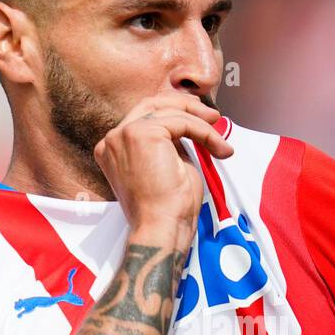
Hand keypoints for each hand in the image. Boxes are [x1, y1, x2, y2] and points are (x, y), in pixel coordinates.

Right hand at [93, 94, 230, 246]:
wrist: (161, 229)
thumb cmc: (167, 209)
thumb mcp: (167, 167)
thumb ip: (169, 145)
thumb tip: (187, 127)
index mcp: (113, 149)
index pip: (144, 117)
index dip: (174, 113)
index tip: (201, 121)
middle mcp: (112, 139)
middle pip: (152, 105)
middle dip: (186, 107)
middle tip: (213, 117)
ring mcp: (124, 134)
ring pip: (169, 112)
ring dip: (201, 124)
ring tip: (221, 143)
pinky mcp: (141, 134)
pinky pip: (181, 122)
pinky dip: (204, 132)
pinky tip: (219, 148)